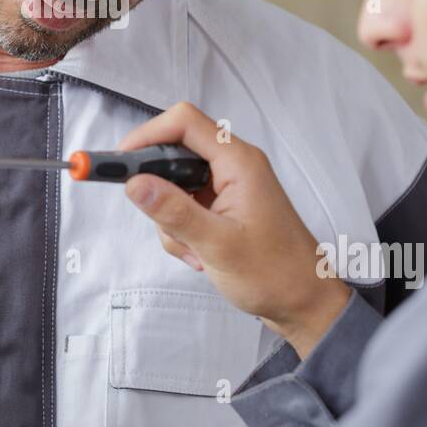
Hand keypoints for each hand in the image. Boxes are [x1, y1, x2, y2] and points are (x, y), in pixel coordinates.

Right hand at [118, 102, 350, 357]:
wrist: (305, 305)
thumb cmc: (273, 274)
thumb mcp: (216, 245)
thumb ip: (173, 211)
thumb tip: (133, 183)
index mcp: (239, 162)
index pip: (184, 122)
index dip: (148, 135)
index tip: (121, 163)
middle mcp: (235, 166)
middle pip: (175, 154)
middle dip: (160, 192)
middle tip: (162, 223)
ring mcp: (230, 187)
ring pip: (176, 186)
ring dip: (172, 221)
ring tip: (195, 253)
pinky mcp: (225, 207)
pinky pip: (187, 207)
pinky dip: (183, 232)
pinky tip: (201, 257)